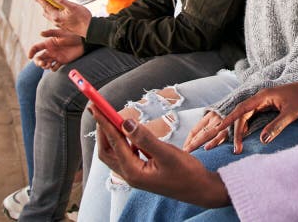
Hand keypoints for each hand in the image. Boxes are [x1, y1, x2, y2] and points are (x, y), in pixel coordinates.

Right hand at [28, 28, 83, 67]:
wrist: (83, 42)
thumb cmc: (72, 35)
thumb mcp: (61, 33)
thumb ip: (51, 33)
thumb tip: (40, 33)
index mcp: (48, 43)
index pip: (36, 48)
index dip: (31, 52)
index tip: (30, 56)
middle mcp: (50, 50)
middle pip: (39, 58)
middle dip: (38, 62)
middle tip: (42, 63)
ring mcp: (56, 56)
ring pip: (45, 64)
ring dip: (45, 66)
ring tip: (48, 65)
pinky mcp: (62, 61)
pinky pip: (54, 67)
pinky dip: (53, 68)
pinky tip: (55, 66)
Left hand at [36, 0, 91, 36]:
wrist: (89, 29)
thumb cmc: (82, 18)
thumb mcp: (72, 6)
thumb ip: (61, 0)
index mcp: (56, 16)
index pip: (45, 5)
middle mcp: (56, 20)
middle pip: (45, 10)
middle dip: (42, 3)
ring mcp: (59, 23)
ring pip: (49, 14)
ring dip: (48, 7)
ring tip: (49, 1)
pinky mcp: (63, 24)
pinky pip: (54, 16)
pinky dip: (53, 11)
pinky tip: (58, 8)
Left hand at [90, 105, 229, 207]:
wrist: (199, 189)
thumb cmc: (186, 174)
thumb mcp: (167, 153)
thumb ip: (145, 138)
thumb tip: (126, 123)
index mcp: (133, 172)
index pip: (114, 143)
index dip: (105, 123)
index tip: (97, 108)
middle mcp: (130, 174)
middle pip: (107, 151)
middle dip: (102, 130)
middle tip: (100, 111)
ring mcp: (135, 174)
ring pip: (115, 153)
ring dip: (112, 135)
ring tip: (111, 118)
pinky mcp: (142, 171)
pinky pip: (127, 154)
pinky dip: (124, 141)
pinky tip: (131, 133)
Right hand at [215, 81, 297, 153]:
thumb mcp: (291, 114)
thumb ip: (277, 126)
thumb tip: (262, 140)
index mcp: (263, 96)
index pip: (242, 108)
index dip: (230, 119)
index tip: (218, 128)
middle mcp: (260, 98)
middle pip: (242, 114)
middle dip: (236, 131)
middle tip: (237, 149)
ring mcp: (262, 101)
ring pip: (245, 115)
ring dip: (240, 129)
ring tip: (238, 146)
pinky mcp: (266, 106)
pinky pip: (251, 116)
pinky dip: (246, 126)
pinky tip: (244, 136)